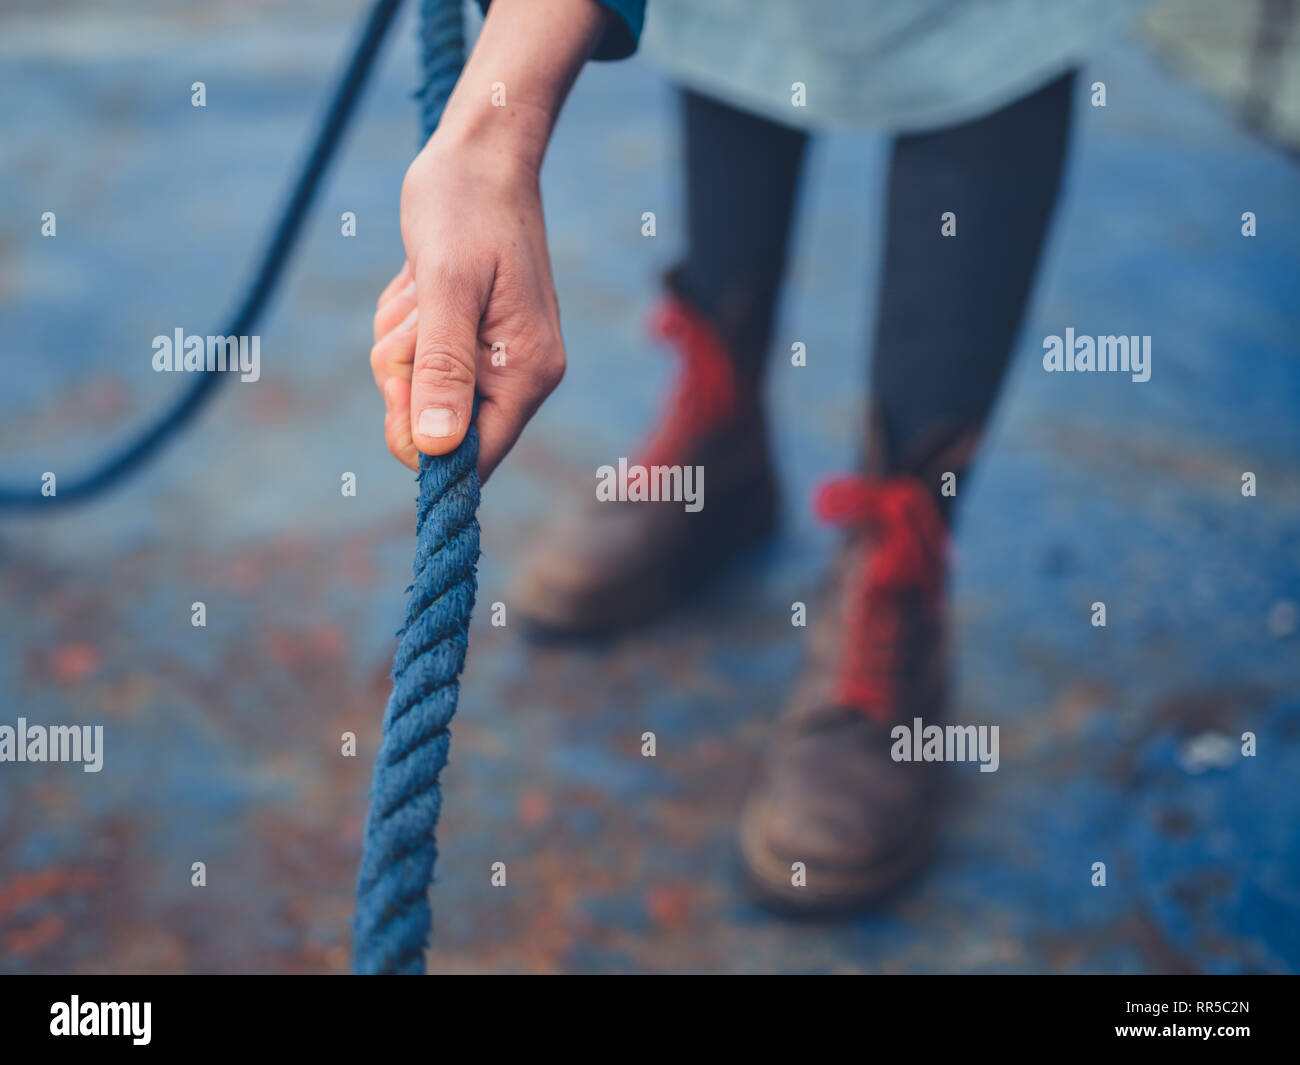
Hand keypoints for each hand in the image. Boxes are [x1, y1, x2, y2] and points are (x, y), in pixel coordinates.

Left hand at [371, 141, 563, 480]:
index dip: (424, 440)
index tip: (399, 379)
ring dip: (398, 341)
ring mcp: (492, 358)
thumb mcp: (447, 284)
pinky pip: (411, 360)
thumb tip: (438, 448)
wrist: (479, 152)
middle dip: (405, 373)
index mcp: (527, 371)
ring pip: (415, 390)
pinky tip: (420, 283)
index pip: (475, 457)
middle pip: (436, 427)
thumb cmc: (466, 205)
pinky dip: (401, 326)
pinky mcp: (467, 339)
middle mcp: (518, 375)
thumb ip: (444, 367)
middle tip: (415, 313)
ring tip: (421, 286)